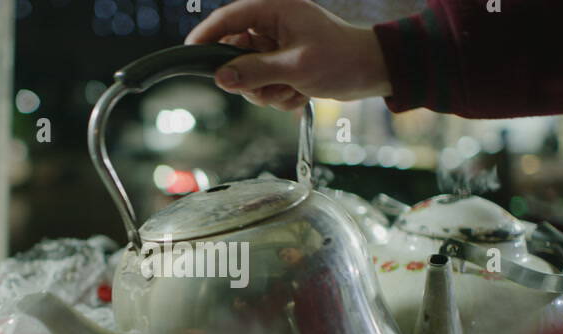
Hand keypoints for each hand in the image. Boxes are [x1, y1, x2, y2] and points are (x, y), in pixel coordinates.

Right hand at [185, 0, 391, 110]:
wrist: (371, 72)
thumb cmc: (341, 60)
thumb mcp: (295, 67)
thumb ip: (255, 72)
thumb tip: (221, 78)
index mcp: (275, 9)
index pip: (229, 18)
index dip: (207, 35)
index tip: (191, 53)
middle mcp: (272, 24)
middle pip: (235, 53)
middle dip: (250, 79)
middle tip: (269, 90)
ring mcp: (277, 45)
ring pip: (248, 74)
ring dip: (267, 91)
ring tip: (292, 91)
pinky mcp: (282, 63)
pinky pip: (264, 84)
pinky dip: (278, 95)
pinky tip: (299, 94)